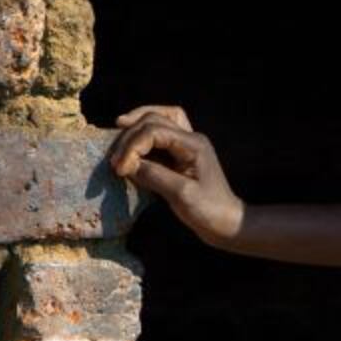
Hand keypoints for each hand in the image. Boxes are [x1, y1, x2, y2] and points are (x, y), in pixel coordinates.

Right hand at [106, 105, 244, 245]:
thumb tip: (128, 164)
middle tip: (114, 159)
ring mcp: (186, 145)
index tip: (120, 169)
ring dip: (137, 125)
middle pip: (155, 119)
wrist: (226, 222)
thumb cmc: (208, 209)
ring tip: (118, 132)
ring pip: (159, 119)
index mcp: (193, 144)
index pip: (155, 131)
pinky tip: (131, 145)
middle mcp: (190, 138)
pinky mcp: (180, 155)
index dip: (133, 146)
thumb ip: (154, 175)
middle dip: (131, 134)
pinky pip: (159, 134)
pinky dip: (143, 135)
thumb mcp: (181, 194)